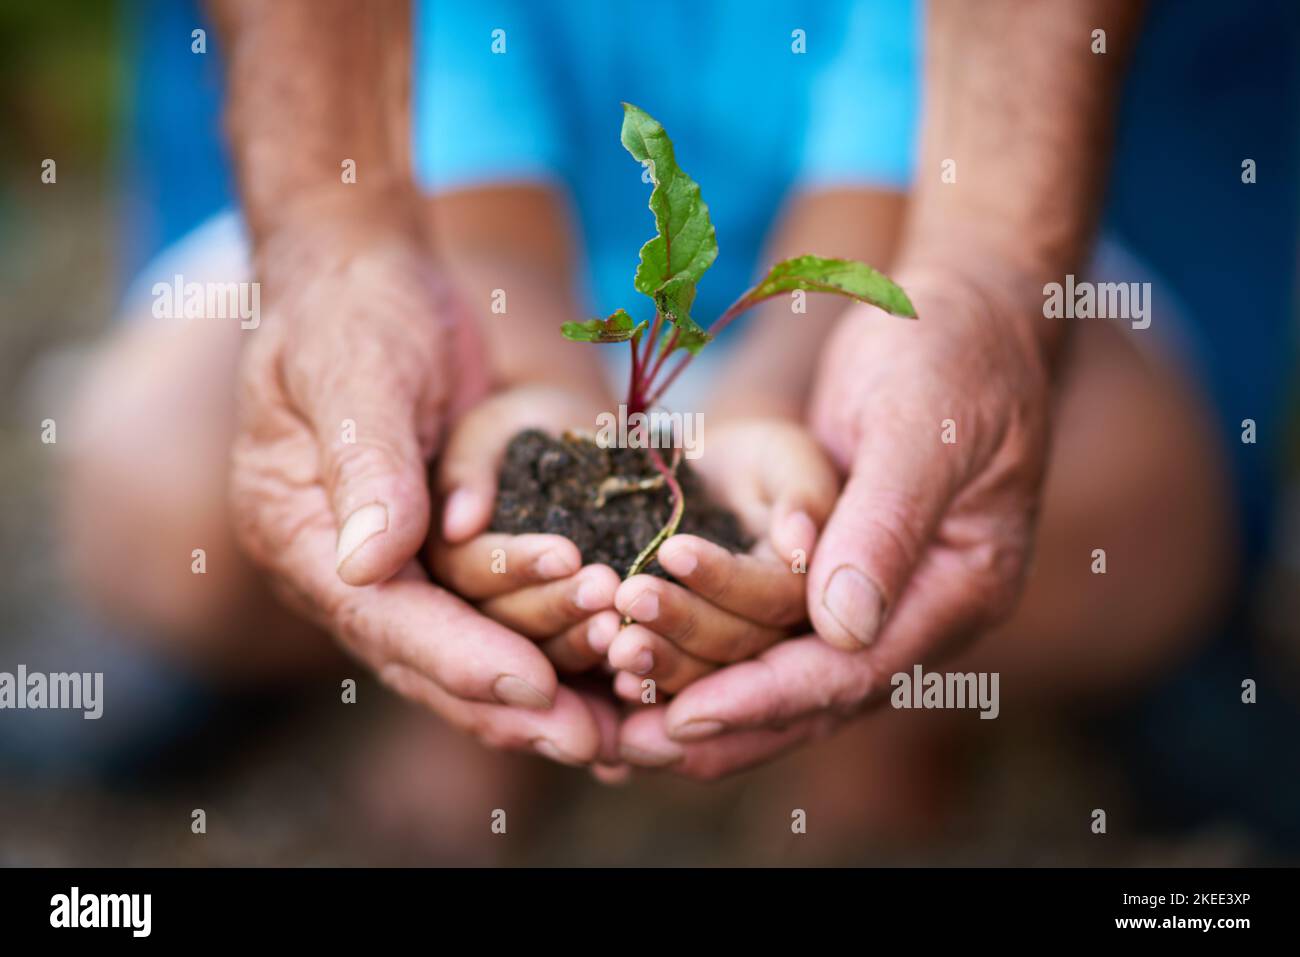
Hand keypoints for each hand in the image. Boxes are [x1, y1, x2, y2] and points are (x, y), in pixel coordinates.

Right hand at [229, 216, 613, 765]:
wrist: (375, 282)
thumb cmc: (358, 310)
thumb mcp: (356, 369)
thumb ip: (367, 462)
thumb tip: (369, 566)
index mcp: (299, 531)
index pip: (382, 615)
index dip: (457, 656)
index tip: (531, 688)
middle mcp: (343, 567)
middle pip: (426, 657)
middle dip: (508, 702)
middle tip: (592, 744)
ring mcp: (393, 565)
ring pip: (467, 649)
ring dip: (540, 687)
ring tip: (616, 724)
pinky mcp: (441, 553)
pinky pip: (496, 615)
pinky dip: (550, 647)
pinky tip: (610, 675)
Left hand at [617, 265, 1054, 776]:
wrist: (960, 307)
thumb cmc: (949, 348)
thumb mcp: (922, 426)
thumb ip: (885, 524)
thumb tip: (841, 629)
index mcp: (959, 587)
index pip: (854, 670)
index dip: (766, 698)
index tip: (684, 718)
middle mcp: (920, 610)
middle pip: (813, 695)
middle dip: (720, 722)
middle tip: (625, 748)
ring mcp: (879, 593)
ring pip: (783, 673)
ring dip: (702, 695)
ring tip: (617, 725)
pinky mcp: (835, 570)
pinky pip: (767, 629)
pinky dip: (708, 653)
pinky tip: (641, 670)